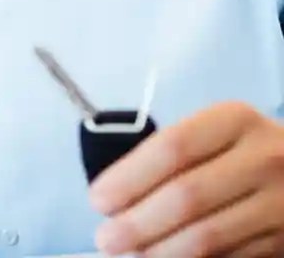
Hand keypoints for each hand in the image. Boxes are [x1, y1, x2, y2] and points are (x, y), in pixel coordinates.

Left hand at [87, 101, 283, 256]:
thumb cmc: (241, 151)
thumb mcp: (213, 136)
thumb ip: (170, 158)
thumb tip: (114, 199)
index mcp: (234, 121)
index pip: (172, 148)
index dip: (129, 178)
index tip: (99, 200)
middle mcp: (264, 157)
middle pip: (187, 196)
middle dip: (137, 223)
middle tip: (106, 239)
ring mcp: (281, 200)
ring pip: (209, 235)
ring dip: (161, 250)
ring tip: (134, 254)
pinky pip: (232, 255)